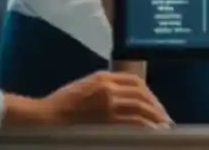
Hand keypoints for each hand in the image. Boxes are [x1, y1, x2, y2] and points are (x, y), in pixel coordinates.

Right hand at [9, 71, 171, 128]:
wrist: (44, 117)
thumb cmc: (60, 105)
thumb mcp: (84, 87)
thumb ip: (103, 88)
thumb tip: (123, 98)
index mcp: (103, 77)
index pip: (135, 81)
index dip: (148, 93)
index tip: (154, 104)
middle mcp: (108, 87)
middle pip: (141, 93)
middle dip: (156, 105)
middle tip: (164, 117)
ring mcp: (108, 103)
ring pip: (140, 107)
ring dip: (155, 116)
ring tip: (164, 126)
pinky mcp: (106, 120)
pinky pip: (133, 122)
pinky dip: (147, 126)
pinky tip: (154, 132)